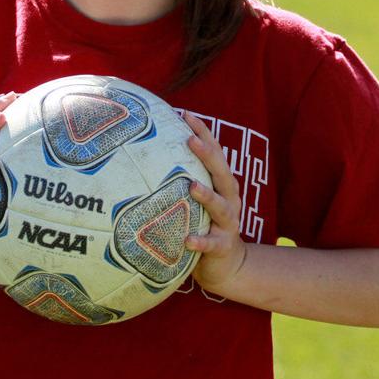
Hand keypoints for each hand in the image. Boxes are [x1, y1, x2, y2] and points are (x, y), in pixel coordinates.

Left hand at [182, 111, 247, 293]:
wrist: (227, 265)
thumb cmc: (206, 224)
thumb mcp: (199, 199)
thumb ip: (185, 178)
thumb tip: (150, 152)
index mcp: (222, 185)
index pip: (215, 153)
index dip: (203, 133)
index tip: (186, 113)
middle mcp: (229, 199)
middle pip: (221, 173)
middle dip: (208, 155)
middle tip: (190, 139)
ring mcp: (228, 223)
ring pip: (219, 206)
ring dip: (206, 195)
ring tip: (192, 186)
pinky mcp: (222, 246)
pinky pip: (211, 243)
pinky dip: (201, 241)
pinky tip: (188, 240)